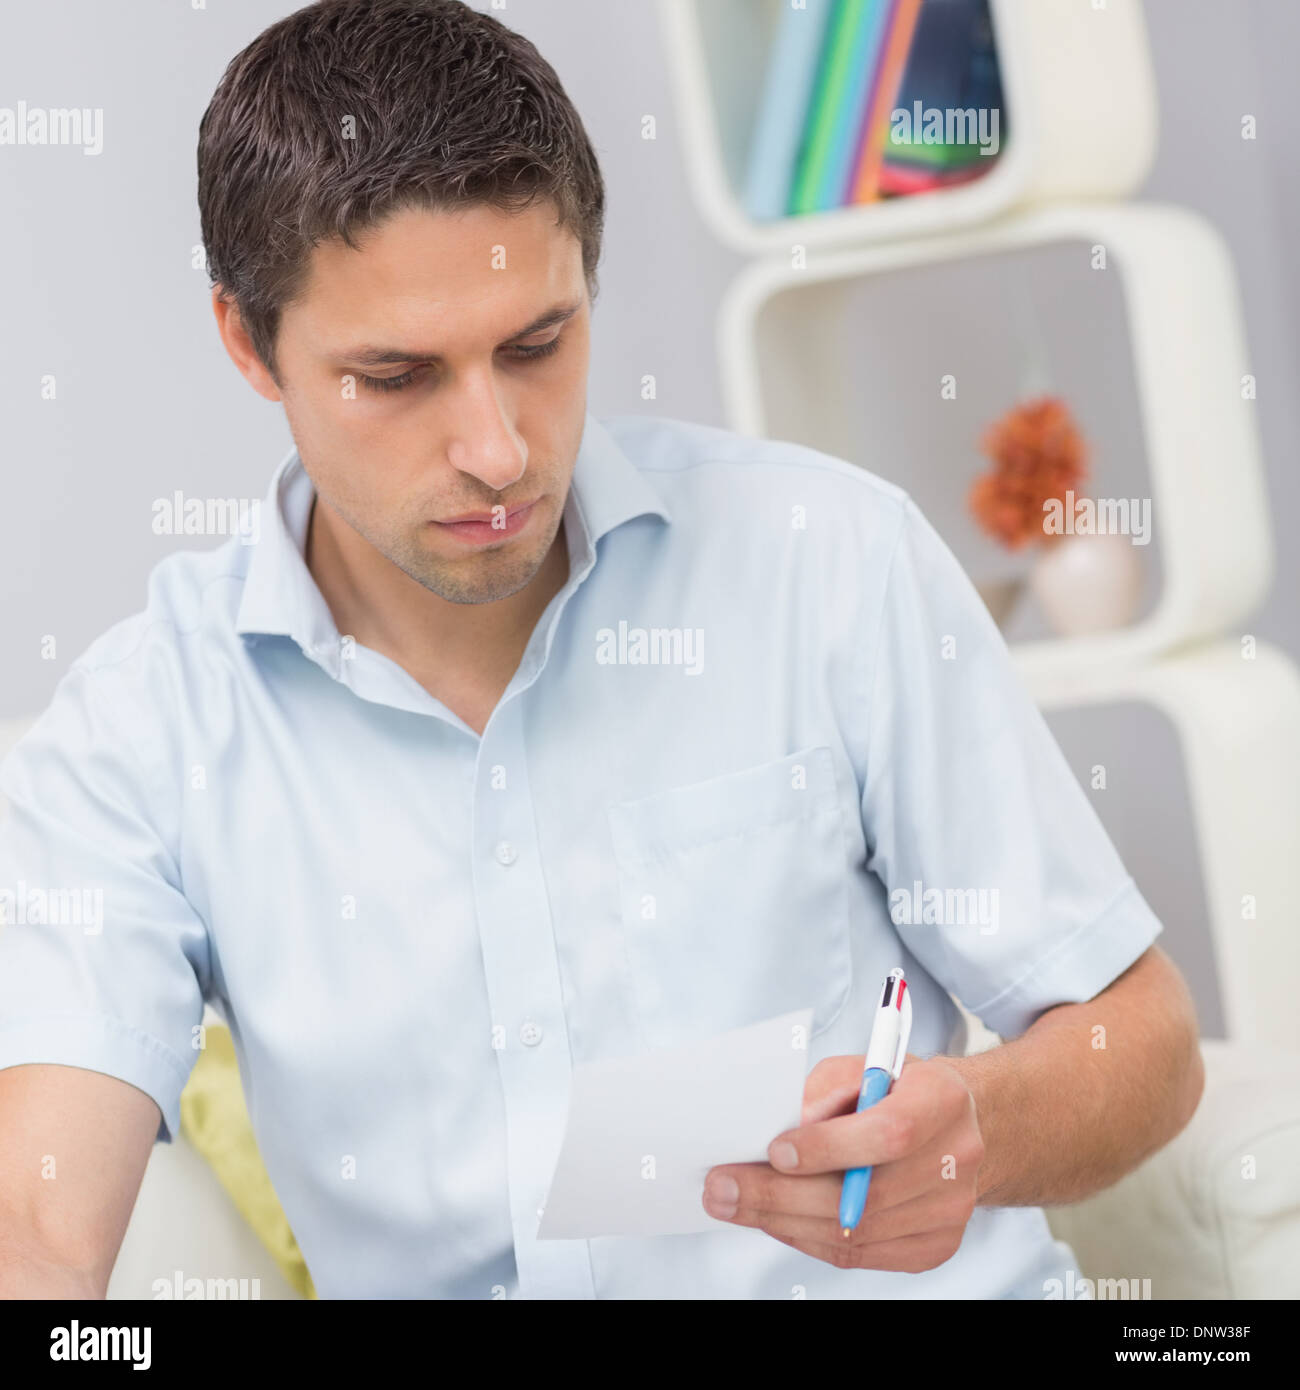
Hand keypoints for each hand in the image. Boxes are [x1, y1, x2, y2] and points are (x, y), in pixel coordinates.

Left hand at [701, 1053, 984, 1270]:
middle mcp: (957, 1159)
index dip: (829, 1147)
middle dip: (782, 1195)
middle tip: (723, 1188)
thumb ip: (823, 1094)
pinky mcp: (933, 1247)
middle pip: (866, 1197)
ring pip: (855, 1232)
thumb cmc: (895, 1088)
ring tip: (733, 1205)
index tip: (774, 1150)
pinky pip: (859, 1255)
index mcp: (943, 1099)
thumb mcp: (860, 1067)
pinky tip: (773, 1220)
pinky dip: (807, 1237)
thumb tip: (775, 1134)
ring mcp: (950, 1212)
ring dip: (783, 1221)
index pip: (889, 1133)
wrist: (957, 1125)